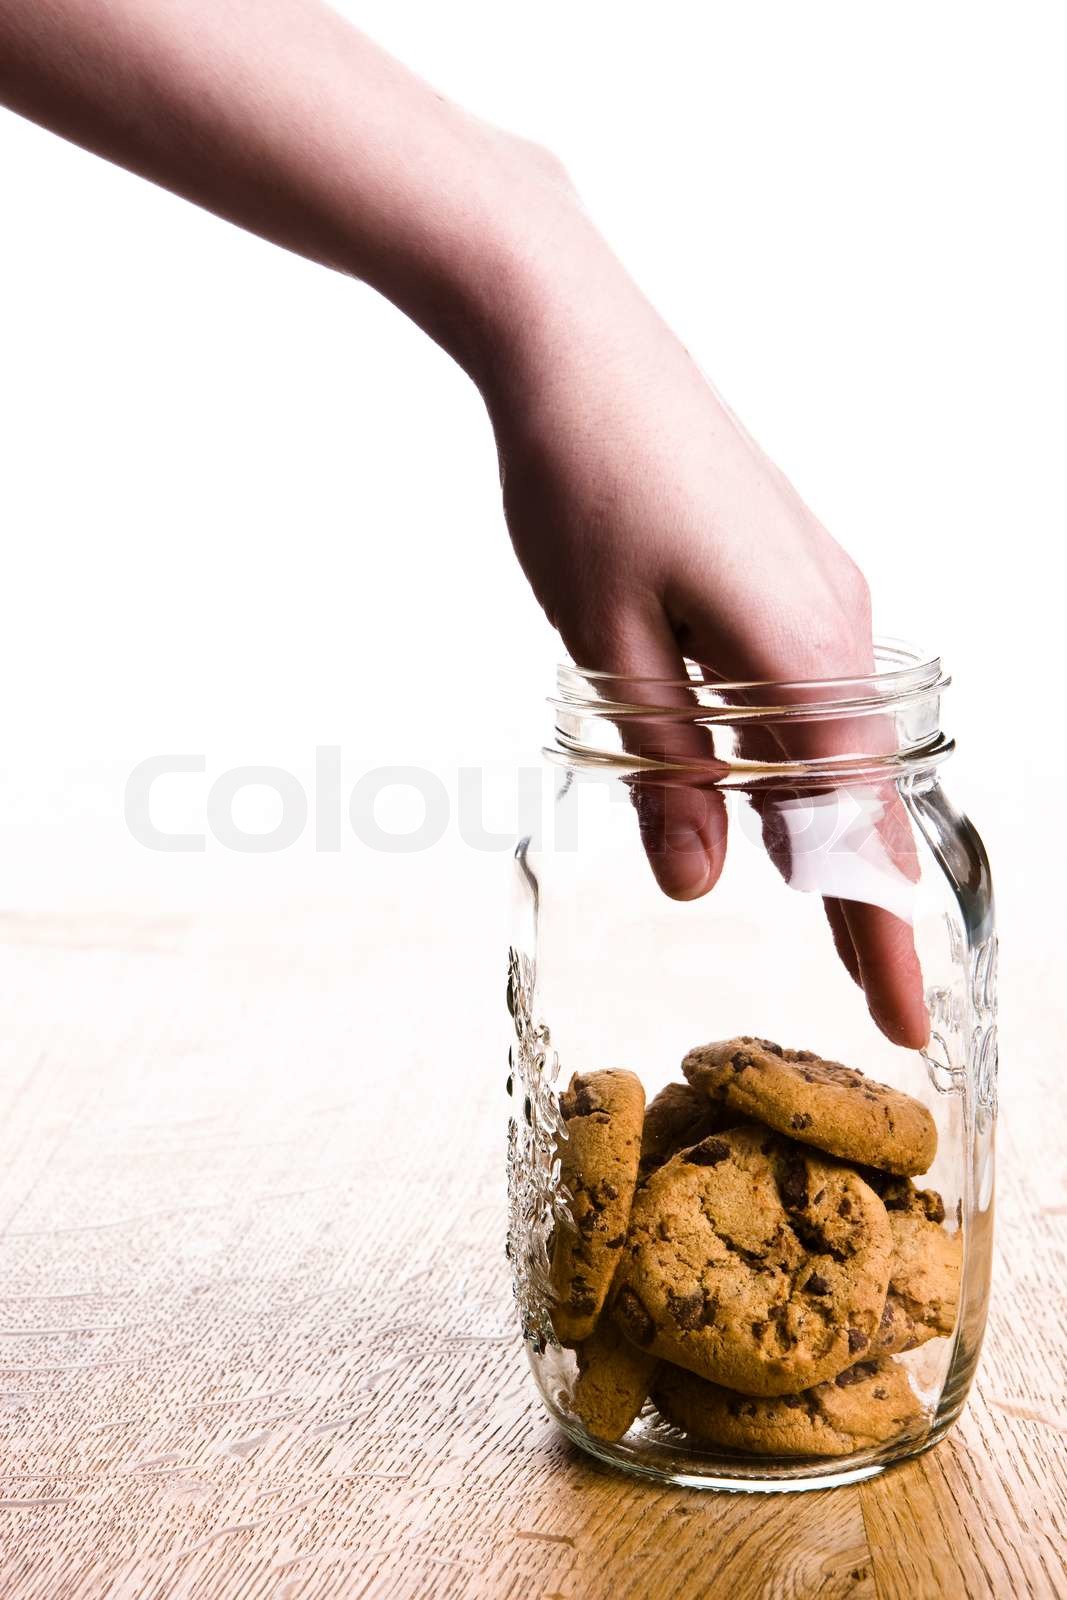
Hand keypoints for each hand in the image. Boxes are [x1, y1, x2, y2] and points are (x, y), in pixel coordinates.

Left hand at [479, 168, 926, 1048]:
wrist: (573, 337)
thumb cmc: (582, 482)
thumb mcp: (605, 648)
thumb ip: (664, 773)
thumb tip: (700, 881)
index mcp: (799, 653)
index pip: (857, 830)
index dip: (880, 933)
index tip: (902, 1018)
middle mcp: (836, 622)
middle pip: (866, 794)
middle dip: (864, 899)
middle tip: (870, 994)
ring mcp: (822, 586)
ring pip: (843, 743)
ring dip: (832, 832)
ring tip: (832, 919)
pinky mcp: (790, 565)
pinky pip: (816, 690)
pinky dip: (807, 762)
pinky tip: (780, 794)